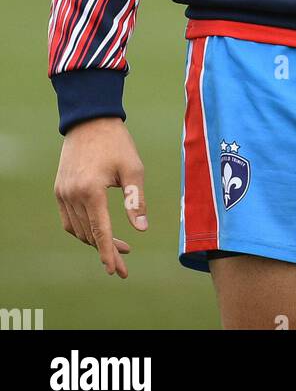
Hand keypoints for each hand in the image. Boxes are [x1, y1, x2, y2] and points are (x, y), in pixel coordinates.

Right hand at [54, 118, 147, 277]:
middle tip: (125, 261)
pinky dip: (82, 229)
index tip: (116, 271)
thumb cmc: (116, 142)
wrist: (90, 119)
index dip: (109, 253)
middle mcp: (73, 195)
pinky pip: (69, 219)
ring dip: (96, 240)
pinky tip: (98, 230)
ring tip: (118, 245)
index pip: (100, 231)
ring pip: (78, 229)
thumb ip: (137, 200)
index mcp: (92, 190)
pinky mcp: (59, 189)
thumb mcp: (133, 168)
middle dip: (107, 250)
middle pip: (90, 234)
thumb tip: (142, 229)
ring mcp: (63, 193)